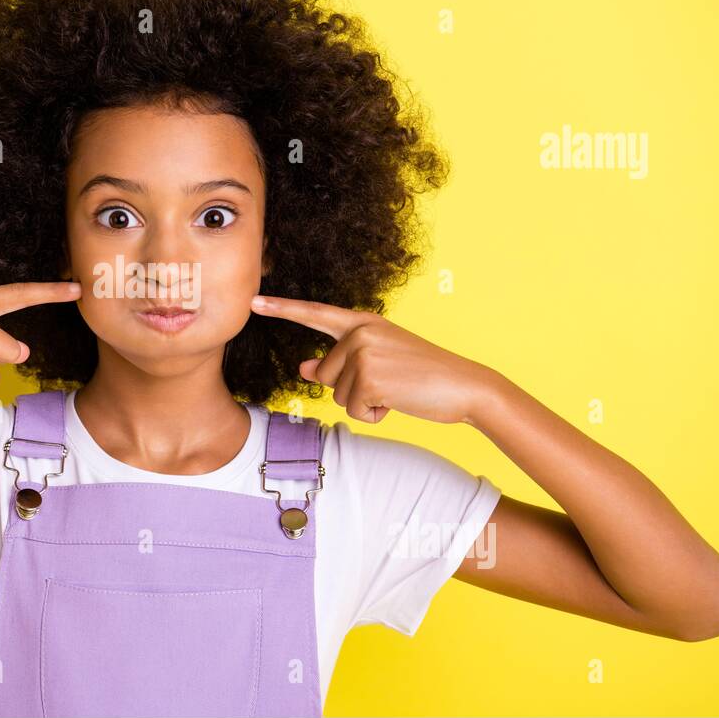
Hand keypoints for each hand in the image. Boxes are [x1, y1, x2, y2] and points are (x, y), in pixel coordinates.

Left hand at [250, 294, 494, 424]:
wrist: (465, 386)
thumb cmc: (423, 376)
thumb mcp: (378, 363)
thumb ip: (340, 363)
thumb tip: (303, 368)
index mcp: (363, 322)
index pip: (315, 314)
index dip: (282, 309)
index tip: (253, 302)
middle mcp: (360, 332)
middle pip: (324, 374)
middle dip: (350, 389)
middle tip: (388, 383)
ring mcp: (363, 353)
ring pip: (336, 395)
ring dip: (364, 403)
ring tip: (396, 390)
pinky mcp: (368, 378)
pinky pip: (352, 410)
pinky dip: (373, 415)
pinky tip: (397, 402)